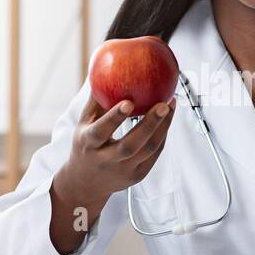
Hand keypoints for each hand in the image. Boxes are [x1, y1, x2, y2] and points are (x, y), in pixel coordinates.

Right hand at [60, 95, 175, 200]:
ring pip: (148, 150)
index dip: (114, 118)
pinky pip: (154, 154)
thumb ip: (97, 101)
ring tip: (171, 106)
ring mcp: (123, 171)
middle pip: (131, 145)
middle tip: (164, 103)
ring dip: (163, 127)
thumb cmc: (86, 147)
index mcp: (88, 145)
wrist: (86, 184)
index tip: (128, 102)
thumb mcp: (84, 124)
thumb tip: (105, 71)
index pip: (101, 132)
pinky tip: (168, 119)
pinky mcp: (137, 176)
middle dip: (150, 124)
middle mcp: (106, 160)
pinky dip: (162, 135)